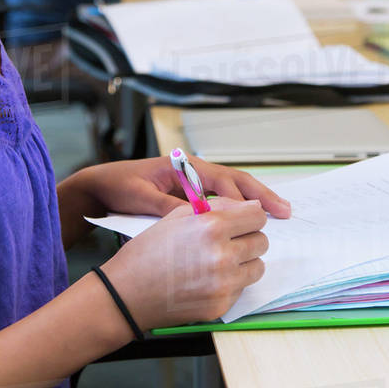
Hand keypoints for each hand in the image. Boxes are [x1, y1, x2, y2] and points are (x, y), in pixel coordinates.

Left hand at [69, 156, 291, 219]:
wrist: (103, 184)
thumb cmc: (120, 187)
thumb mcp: (141, 198)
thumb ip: (168, 207)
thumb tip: (196, 218)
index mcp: (185, 166)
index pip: (223, 181)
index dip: (244, 198)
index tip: (261, 212)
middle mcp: (195, 171)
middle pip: (236, 182)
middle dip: (262, 195)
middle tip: (286, 211)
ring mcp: (195, 181)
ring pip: (233, 190)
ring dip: (255, 201)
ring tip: (279, 213)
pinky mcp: (192, 193)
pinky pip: (222, 199)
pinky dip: (239, 207)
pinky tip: (251, 221)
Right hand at [100, 198, 268, 326]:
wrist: (126, 293)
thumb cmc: (148, 252)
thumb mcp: (178, 216)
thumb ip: (218, 207)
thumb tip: (250, 206)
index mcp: (212, 227)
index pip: (257, 217)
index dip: (249, 217)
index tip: (242, 222)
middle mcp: (222, 255)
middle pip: (261, 242)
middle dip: (247, 239)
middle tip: (227, 242)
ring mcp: (223, 284)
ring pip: (257, 267)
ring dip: (244, 262)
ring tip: (218, 261)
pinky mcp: (221, 305)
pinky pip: (242, 288)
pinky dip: (231, 283)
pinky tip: (207, 280)